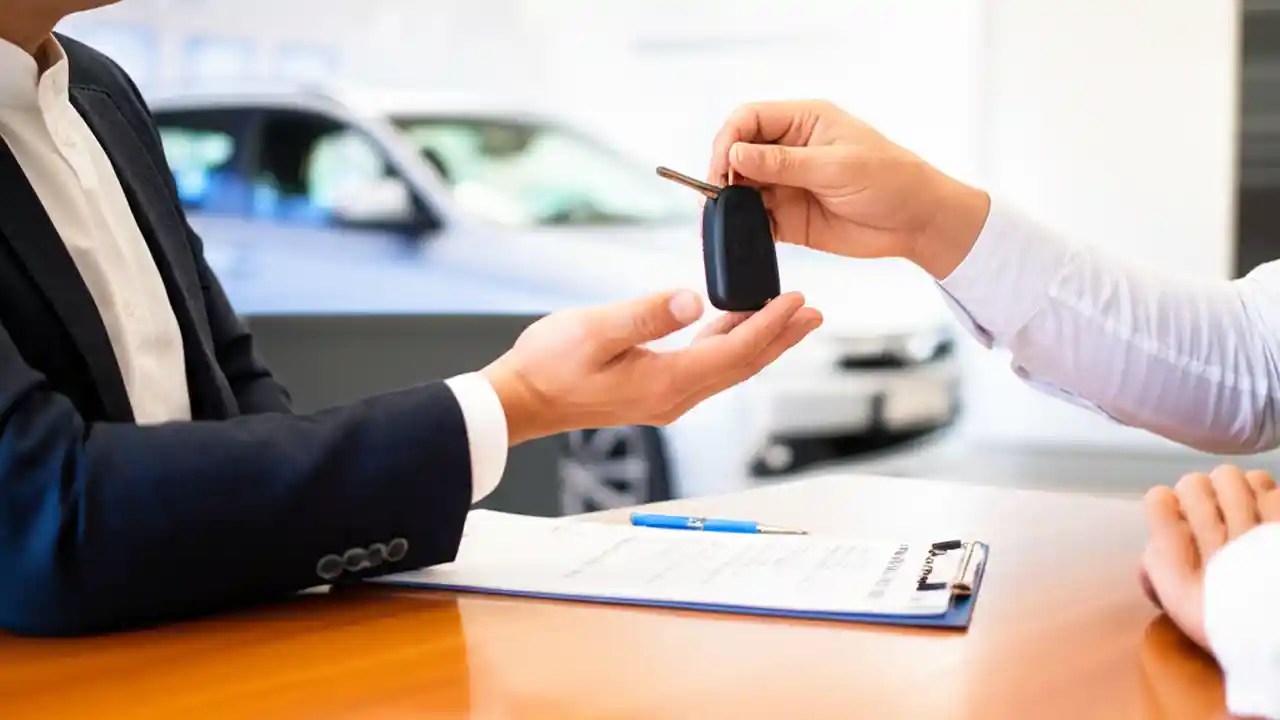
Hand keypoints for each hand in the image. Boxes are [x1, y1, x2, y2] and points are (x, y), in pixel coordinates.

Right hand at [481, 289, 821, 444]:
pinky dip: (728, 342)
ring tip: (788, 316)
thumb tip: (692, 298)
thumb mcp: (595, 331)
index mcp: (666, 383)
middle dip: (780, 337)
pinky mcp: (655, 388)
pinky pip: (706, 365)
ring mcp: (666, 396)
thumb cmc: (549, 366)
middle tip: (813, 312)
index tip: (797, 300)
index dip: (770, 327)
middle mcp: (674, 396)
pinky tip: (732, 322)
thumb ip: (647, 314)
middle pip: (742, 365)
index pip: (735, 353)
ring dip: (760, 340)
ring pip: (727, 366)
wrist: (522, 399)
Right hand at [708, 100, 990, 278]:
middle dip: (724, 173)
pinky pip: (755, 221)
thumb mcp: (836, 166)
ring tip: (724, 219)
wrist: (918, 223)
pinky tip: (738, 236)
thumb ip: (784, 163)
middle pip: (738, 153)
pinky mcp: (788, 218)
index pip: (749, 119)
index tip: (723, 167)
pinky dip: (742, 228)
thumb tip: (736, 154)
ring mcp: (787, 185)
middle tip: (719, 197)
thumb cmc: (890, 180)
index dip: (729, 139)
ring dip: (729, 203)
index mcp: (804, 122)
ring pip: (741, 189)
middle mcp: (789, 150)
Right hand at [1140, 465, 1279, 649]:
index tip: (1178, 527)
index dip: (1168, 510)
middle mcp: (1209, 529)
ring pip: (1228, 475)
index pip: (1158, 498)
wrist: (1272, 634)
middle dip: (1201, 497)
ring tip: (1244, 512)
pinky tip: (1269, 515)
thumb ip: (1157, 561)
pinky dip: (1267, 495)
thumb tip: (1160, 535)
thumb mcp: (1173, 597)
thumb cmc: (1225, 621)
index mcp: (1177, 551)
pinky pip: (1266, 483)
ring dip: (1234, 491)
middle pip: (1191, 482)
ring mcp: (1249, 521)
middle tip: (1215, 519)